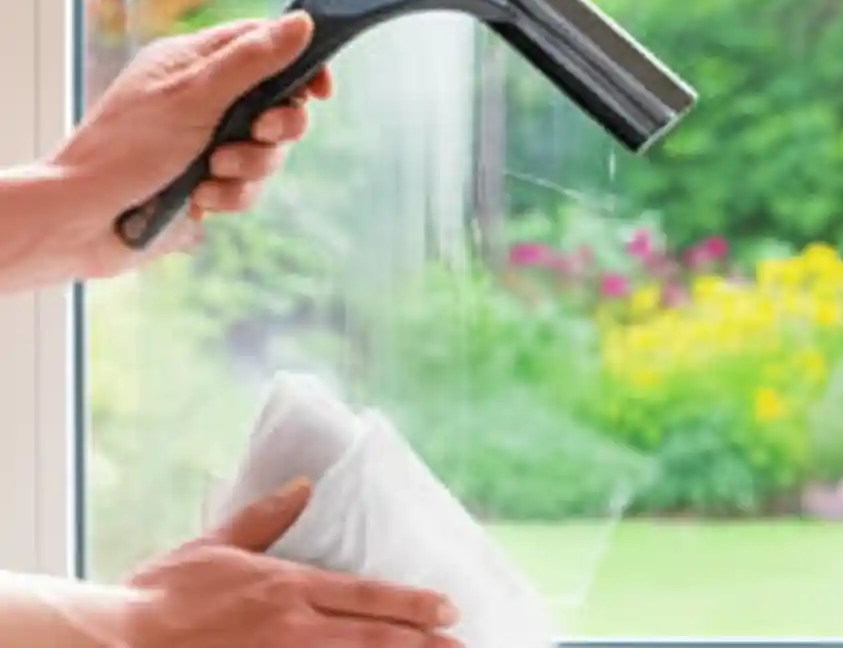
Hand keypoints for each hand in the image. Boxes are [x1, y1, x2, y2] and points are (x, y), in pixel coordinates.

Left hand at [49, 12, 332, 278]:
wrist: (87, 220)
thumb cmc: (126, 150)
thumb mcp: (195, 95)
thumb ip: (252, 61)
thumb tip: (301, 23)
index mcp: (193, 63)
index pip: (261, 43)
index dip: (298, 63)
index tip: (319, 90)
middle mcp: (203, 99)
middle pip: (278, 103)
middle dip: (276, 127)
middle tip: (259, 132)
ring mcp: (207, 142)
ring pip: (269, 152)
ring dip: (247, 166)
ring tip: (212, 170)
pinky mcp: (209, 183)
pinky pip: (249, 188)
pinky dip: (230, 195)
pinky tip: (200, 198)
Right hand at [107, 480, 460, 647]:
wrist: (120, 642)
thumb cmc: (163, 593)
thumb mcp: (215, 544)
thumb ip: (265, 517)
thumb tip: (302, 486)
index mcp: (288, 587)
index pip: (366, 595)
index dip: (411, 604)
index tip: (448, 609)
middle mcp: (294, 627)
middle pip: (374, 637)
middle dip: (422, 643)